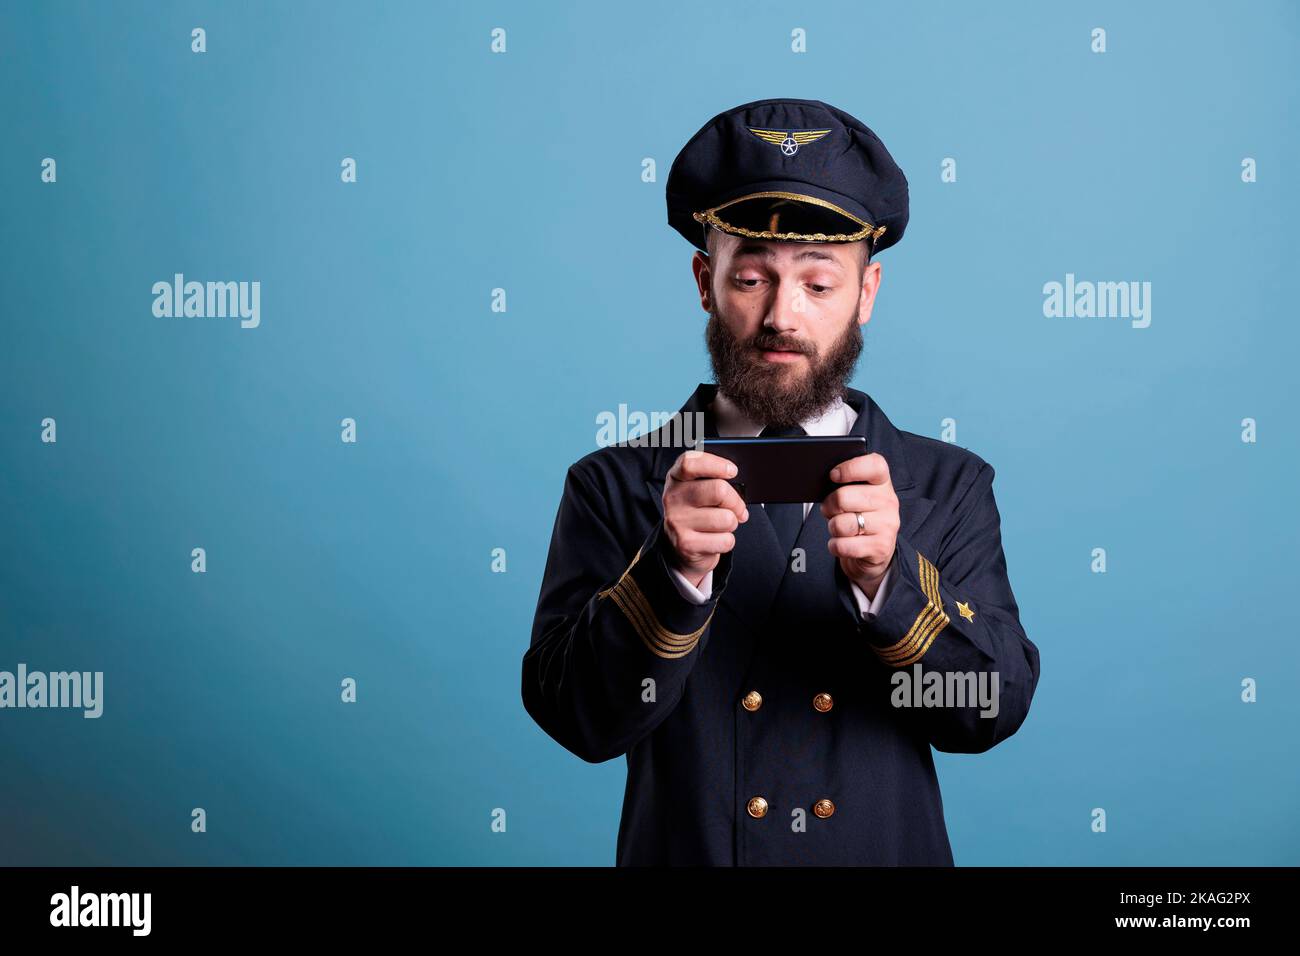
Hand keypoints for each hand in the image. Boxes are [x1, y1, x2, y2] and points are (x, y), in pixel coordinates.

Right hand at [662, 450, 748, 587]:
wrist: (683, 547)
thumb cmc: (698, 512)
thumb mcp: (698, 489)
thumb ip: (713, 478)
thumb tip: (741, 482)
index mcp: (676, 478)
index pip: (689, 463)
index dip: (715, 464)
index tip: (732, 471)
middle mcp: (673, 498)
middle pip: (719, 490)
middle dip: (736, 502)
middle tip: (738, 508)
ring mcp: (677, 522)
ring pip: (726, 518)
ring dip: (732, 524)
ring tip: (722, 525)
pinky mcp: (686, 544)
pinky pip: (725, 540)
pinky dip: (727, 541)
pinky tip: (715, 539)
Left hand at [820, 453, 898, 598]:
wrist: (873, 550)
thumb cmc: (859, 515)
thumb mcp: (856, 494)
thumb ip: (845, 484)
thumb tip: (823, 481)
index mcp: (882, 483)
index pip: (874, 466)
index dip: (850, 468)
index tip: (833, 475)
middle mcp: (889, 502)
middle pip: (843, 497)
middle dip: (829, 506)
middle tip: (832, 510)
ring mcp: (887, 525)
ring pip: (841, 524)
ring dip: (833, 528)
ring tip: (840, 528)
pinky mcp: (880, 547)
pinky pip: (843, 545)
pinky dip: (835, 546)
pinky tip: (843, 543)